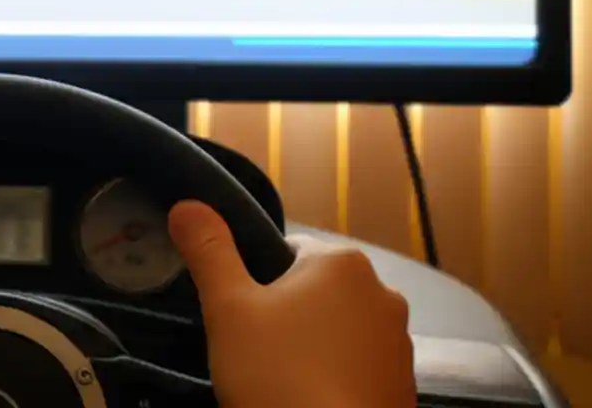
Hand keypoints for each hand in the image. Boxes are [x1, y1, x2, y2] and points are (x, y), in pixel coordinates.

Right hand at [167, 202, 413, 407]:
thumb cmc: (277, 373)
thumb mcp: (228, 309)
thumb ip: (209, 251)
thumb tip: (187, 204)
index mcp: (342, 262)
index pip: (286, 254)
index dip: (256, 286)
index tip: (243, 323)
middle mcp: (383, 293)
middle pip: (315, 293)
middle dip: (288, 318)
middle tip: (258, 356)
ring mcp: (400, 343)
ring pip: (338, 333)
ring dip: (314, 350)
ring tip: (284, 385)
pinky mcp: (405, 387)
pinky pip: (360, 370)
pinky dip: (337, 381)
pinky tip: (313, 403)